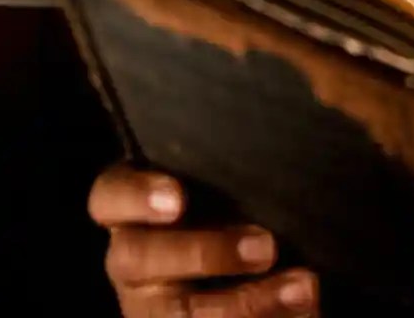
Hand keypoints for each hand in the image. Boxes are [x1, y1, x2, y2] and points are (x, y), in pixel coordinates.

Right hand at [89, 164, 318, 316]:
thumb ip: (241, 172)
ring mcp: (150, 305)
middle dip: (203, 252)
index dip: (135, 197)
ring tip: (303, 287)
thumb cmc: (242, 212)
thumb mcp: (236, 189)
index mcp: (135, 210)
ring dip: (244, 302)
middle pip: (136, 257)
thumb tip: (303, 114)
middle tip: (266, 246)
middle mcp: (133, 258)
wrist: (256, 271)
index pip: (110, 196)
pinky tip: (304, 311)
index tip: (176, 199)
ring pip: (176, 311)